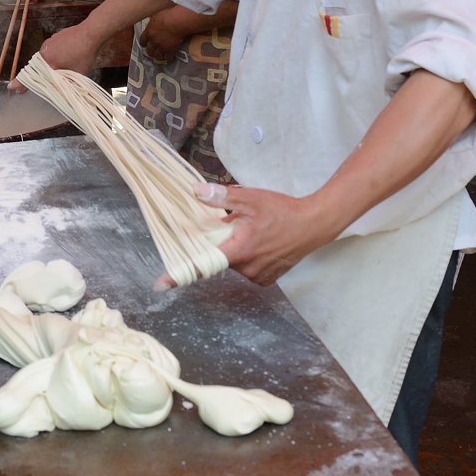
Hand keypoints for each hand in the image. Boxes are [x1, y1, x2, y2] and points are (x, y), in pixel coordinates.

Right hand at [8, 24, 97, 91]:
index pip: (30, 75)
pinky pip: (53, 49)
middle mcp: (44, 50)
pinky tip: (69, 56)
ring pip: (46, 57)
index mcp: (46, 60)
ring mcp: (50, 41)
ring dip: (51, 63)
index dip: (21, 82)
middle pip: (38, 65)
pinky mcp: (56, 36)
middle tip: (42, 79)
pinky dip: (57, 54)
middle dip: (40, 73)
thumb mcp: (74, 74)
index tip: (11, 87)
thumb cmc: (83, 55)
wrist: (91, 33)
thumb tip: (56, 89)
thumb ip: (62, 81)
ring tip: (65, 66)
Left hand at [139, 8, 189, 61]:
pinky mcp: (170, 50)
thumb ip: (153, 19)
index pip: (142, 40)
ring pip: (157, 56)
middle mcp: (153, 41)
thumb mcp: (156, 14)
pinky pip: (169, 57)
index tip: (144, 44)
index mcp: (148, 32)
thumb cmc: (166, 14)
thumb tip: (152, 18)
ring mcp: (161, 47)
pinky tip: (170, 59)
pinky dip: (169, 59)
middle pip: (149, 50)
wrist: (176, 21)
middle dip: (150, 52)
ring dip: (158, 57)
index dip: (143, 43)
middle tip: (153, 52)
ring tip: (161, 57)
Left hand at [152, 183, 343, 290]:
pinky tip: (261, 241)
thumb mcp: (250, 198)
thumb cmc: (283, 210)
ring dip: (235, 247)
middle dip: (221, 241)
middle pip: (219, 257)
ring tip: (253, 230)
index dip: (179, 274)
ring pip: (233, 261)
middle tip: (235, 223)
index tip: (160, 284)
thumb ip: (222, 198)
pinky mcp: (267, 278)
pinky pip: (247, 267)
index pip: (203, 264)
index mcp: (239, 250)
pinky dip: (248, 255)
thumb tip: (196, 191)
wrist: (315, 224)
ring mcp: (258, 275)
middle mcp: (247, 268)